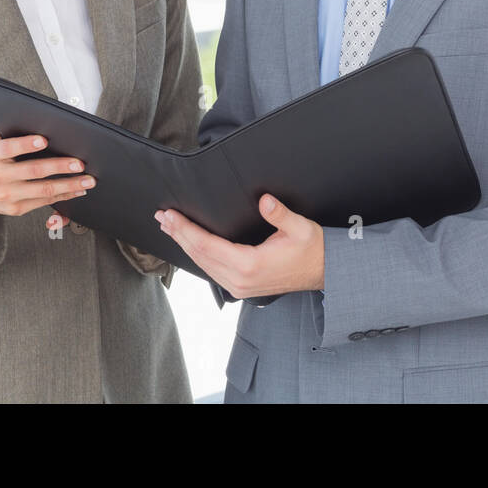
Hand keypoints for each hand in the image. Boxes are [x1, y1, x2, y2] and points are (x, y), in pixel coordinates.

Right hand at [0, 128, 93, 226]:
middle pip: (33, 171)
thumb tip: (40, 117)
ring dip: (69, 185)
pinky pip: (45, 201)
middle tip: (79, 163)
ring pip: (43, 190)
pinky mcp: (17, 208)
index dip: (26, 144)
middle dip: (59, 166)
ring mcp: (7, 195)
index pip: (8, 148)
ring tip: (88, 179)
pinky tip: (78, 189)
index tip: (45, 140)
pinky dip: (66, 195)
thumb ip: (12, 129)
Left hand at [155, 194, 323, 298]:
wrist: (324, 272)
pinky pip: (212, 270)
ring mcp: (240, 287)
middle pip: (200, 256)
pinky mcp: (241, 287)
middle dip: (179, 235)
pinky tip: (191, 245)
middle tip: (162, 217)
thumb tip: (265, 201)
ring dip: (185, 245)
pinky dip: (198, 255)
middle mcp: (240, 280)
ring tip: (170, 228)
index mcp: (250, 265)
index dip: (187, 229)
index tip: (171, 216)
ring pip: (203, 265)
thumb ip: (280, 214)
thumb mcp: (300, 228)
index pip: (208, 245)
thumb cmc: (313, 249)